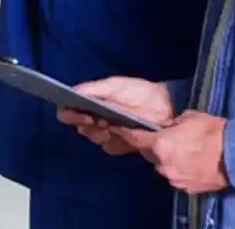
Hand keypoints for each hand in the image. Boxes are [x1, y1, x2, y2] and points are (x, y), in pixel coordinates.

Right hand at [56, 77, 174, 156]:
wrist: (165, 106)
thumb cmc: (139, 92)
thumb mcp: (114, 86)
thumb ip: (92, 89)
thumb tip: (72, 94)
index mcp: (91, 103)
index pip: (69, 113)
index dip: (71, 116)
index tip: (84, 116)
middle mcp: (96, 118)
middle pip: (81, 128)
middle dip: (90, 126)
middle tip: (103, 121)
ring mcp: (109, 132)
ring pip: (95, 138)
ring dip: (103, 134)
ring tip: (115, 127)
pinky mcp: (122, 144)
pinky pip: (111, 148)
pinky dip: (116, 143)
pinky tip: (125, 137)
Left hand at [123, 111, 228, 194]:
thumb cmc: (214, 133)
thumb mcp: (190, 117)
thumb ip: (172, 123)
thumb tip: (168, 126)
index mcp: (161, 144)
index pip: (135, 138)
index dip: (126, 132)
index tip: (118, 128)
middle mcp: (163, 164)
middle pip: (151, 153)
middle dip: (156, 146)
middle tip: (170, 139)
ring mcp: (174, 178)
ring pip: (164, 166)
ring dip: (170, 158)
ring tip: (187, 150)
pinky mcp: (186, 188)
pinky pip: (177, 176)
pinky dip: (181, 169)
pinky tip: (193, 162)